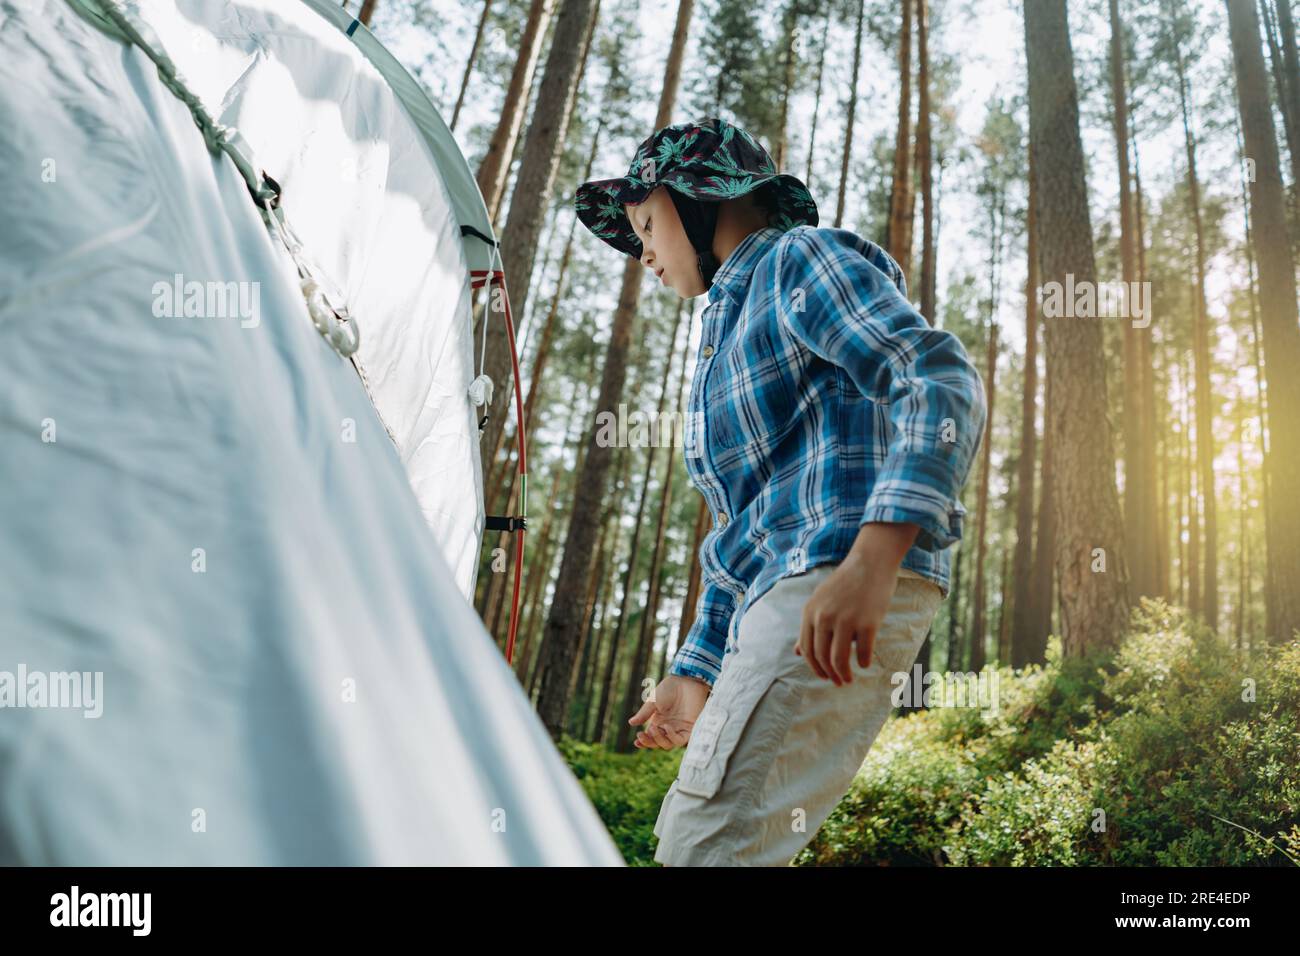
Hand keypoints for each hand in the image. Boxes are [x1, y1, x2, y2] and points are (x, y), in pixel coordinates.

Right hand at [627, 674, 710, 749]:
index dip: (644, 742)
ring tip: (653, 728)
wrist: (685, 681)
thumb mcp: (653, 702)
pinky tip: (666, 727)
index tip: (636, 742)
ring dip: (659, 740)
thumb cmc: (669, 689)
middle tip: (641, 734)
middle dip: (649, 742)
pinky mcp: (689, 728)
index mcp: (659, 722)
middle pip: (658, 743)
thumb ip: (643, 714)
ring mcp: (679, 729)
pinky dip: (672, 737)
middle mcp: (668, 728)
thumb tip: (631, 723)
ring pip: (668, 744)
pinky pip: (680, 740)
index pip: (651, 738)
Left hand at [794, 522, 918, 685]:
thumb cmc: (846, 583)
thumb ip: (810, 626)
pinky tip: (865, 663)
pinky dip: (863, 662)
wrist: (870, 563)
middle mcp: (824, 617)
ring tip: (849, 679)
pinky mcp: (867, 623)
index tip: (824, 675)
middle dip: (829, 674)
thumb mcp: (820, 601)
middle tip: (838, 682)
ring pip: (839, 659)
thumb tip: (797, 652)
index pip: (806, 649)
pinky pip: (863, 653)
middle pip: (821, 657)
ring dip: (844, 674)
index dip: (814, 667)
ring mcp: (845, 620)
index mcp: (810, 612)